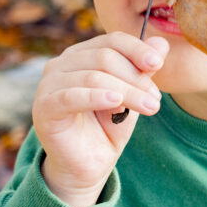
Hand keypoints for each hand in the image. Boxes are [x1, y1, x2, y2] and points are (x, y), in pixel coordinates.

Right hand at [32, 31, 168, 206]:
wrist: (88, 166)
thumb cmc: (107, 127)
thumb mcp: (131, 95)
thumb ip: (142, 70)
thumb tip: (162, 43)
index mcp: (82, 55)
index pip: (112, 41)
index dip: (137, 49)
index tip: (158, 64)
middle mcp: (62, 64)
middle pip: (105, 57)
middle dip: (135, 77)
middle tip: (154, 99)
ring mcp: (49, 84)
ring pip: (94, 76)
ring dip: (127, 92)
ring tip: (149, 107)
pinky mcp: (44, 107)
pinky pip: (71, 96)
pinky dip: (96, 97)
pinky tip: (116, 102)